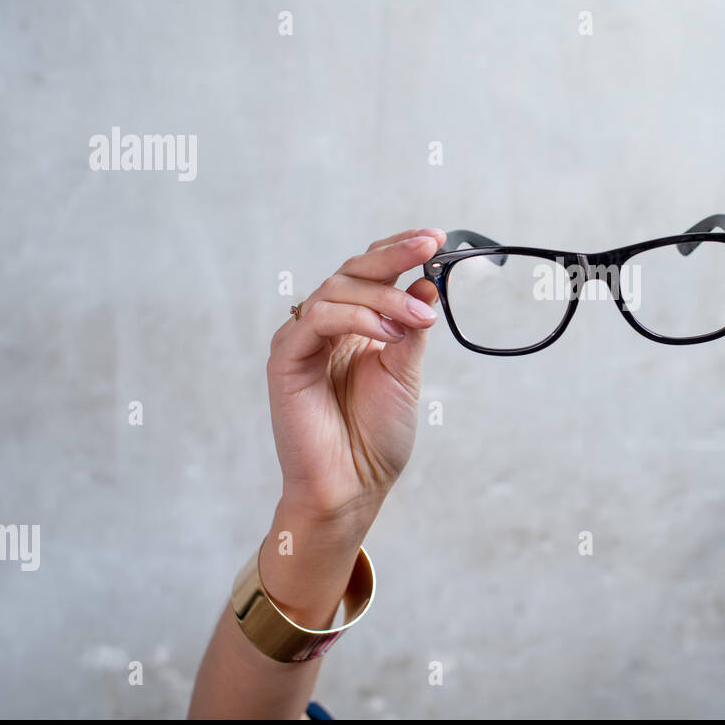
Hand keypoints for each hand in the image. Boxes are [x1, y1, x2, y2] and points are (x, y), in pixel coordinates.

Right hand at [260, 227, 445, 624]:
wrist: (353, 486)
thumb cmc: (376, 437)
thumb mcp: (406, 372)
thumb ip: (412, 327)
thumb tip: (427, 282)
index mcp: (355, 326)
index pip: (372, 272)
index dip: (400, 251)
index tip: (437, 238)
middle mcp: (327, 326)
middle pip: (354, 270)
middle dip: (394, 255)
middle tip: (430, 245)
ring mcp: (304, 340)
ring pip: (338, 290)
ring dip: (384, 297)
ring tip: (417, 319)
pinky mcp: (286, 359)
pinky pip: (317, 319)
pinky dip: (354, 318)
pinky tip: (386, 332)